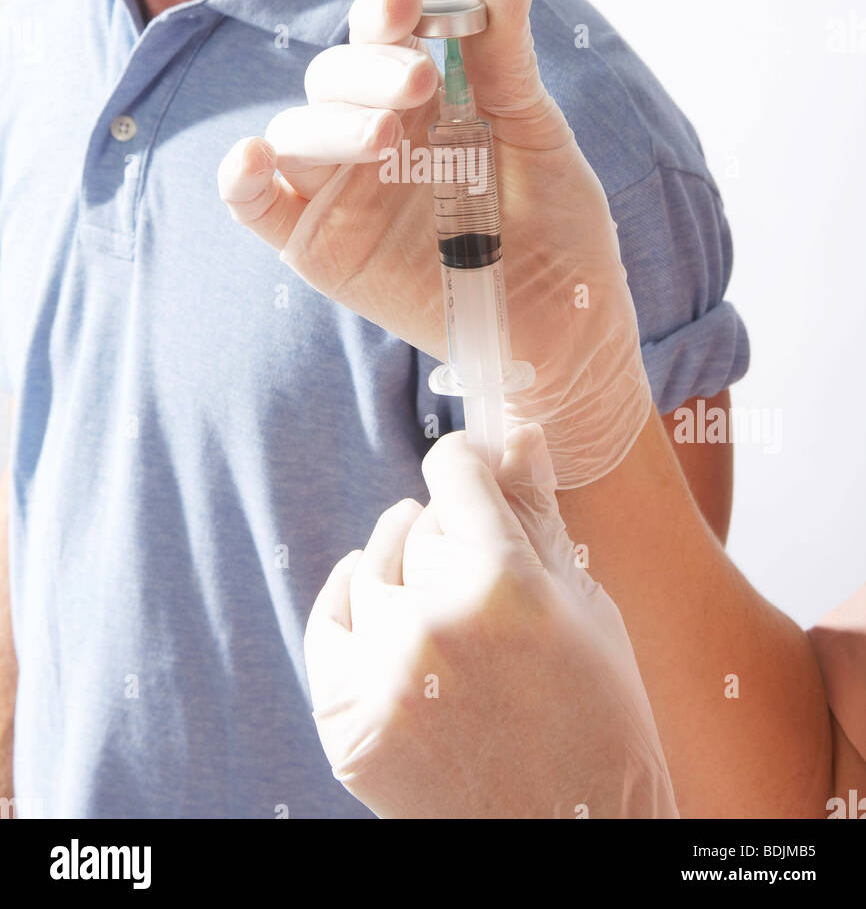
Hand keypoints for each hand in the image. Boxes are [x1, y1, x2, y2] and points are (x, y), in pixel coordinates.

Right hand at [217, 0, 651, 486]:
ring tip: (386, 136)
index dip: (386, 7)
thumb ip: (506, 49)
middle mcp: (375, 130)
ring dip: (329, 121)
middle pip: (335, 75)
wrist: (564, 329)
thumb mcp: (537, 130)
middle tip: (420, 82)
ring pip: (296, 130)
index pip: (385, 31)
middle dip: (368, 68)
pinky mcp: (318, 245)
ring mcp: (340, 188)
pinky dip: (242, 178)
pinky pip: (257, 205)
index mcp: (425, 92)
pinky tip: (253, 159)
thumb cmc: (558, 227)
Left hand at [303, 423, 678, 819]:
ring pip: (372, 571)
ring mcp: (384, 678)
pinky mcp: (348, 725)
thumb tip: (514, 431)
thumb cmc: (600, 723)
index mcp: (505, 583)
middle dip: (448, 536)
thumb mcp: (586, 608)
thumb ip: (537, 514)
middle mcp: (434, 623)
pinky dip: (351, 605)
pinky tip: (378, 602)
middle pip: (416, 523)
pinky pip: (328, 624)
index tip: (472, 471)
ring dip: (402, 572)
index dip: (466, 465)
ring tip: (442, 602)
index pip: (452, 472)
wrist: (573, 847)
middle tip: (481, 577)